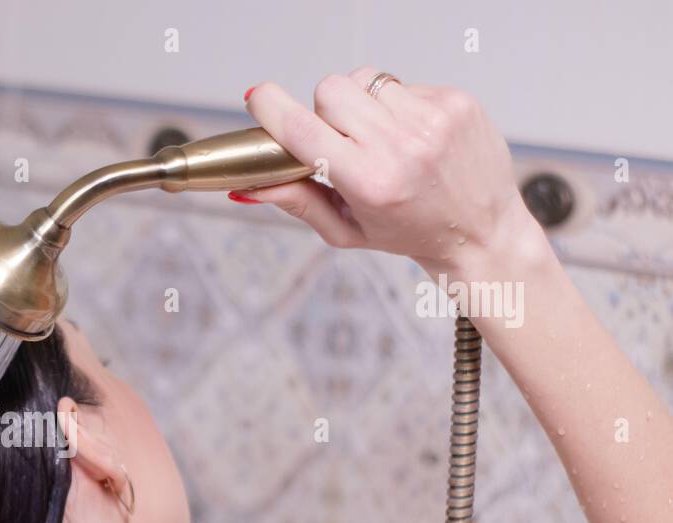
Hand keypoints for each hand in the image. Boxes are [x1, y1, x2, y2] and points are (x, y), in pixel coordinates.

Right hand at [236, 68, 535, 278]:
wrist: (482, 231)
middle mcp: (402, 146)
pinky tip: (409, 134)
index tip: (257, 98)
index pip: (303, 129)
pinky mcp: (454, 102)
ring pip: (363, 79)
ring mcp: (432, 119)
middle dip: (323, 111)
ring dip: (359, 104)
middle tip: (339, 140)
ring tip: (377, 136)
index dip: (272, 108)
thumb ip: (296, 202)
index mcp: (370, 183)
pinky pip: (401, 84)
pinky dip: (394, 105)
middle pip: (329, 90)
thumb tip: (250, 184)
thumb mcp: (346, 230)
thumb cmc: (411, 233)